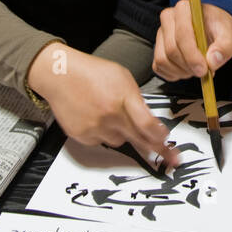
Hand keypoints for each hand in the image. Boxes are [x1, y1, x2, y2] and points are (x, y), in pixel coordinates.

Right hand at [29, 44, 177, 169]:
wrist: (60, 75)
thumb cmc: (91, 72)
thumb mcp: (122, 77)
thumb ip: (137, 99)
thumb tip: (149, 119)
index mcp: (123, 98)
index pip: (148, 125)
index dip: (160, 137)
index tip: (168, 142)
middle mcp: (110, 116)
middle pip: (139, 140)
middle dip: (158, 150)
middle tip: (172, 159)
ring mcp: (96, 127)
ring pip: (119, 141)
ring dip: (122, 133)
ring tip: (110, 115)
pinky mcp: (83, 136)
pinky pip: (101, 142)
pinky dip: (103, 133)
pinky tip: (96, 117)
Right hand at [152, 0, 231, 80]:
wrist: (213, 29)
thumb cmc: (218, 28)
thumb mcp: (229, 35)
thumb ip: (225, 47)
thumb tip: (213, 61)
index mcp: (184, 9)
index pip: (182, 34)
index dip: (192, 56)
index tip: (204, 69)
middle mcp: (168, 18)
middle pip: (171, 50)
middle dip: (189, 66)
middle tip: (204, 71)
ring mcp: (160, 33)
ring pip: (163, 60)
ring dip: (181, 71)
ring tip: (197, 68)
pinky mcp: (157, 48)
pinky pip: (159, 67)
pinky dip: (174, 74)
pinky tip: (187, 69)